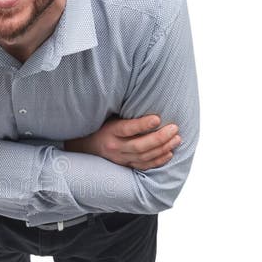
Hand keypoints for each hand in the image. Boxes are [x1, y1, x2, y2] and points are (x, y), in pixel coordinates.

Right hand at [64, 115, 180, 169]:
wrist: (85, 145)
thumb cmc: (101, 125)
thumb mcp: (108, 115)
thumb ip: (124, 111)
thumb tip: (146, 95)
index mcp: (110, 131)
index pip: (128, 129)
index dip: (143, 125)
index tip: (157, 118)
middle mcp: (114, 147)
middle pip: (139, 146)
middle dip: (159, 138)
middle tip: (174, 129)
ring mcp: (119, 158)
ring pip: (144, 157)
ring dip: (162, 148)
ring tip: (176, 139)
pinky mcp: (124, 165)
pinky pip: (143, 166)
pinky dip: (157, 161)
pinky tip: (169, 153)